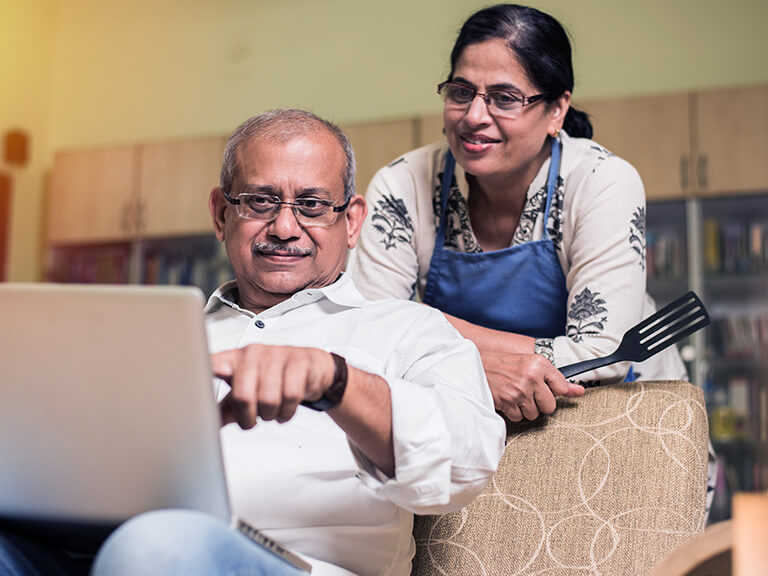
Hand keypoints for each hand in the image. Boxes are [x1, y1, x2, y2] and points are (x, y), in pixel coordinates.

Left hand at [211, 344, 335, 428]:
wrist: (310, 367)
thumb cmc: (273, 378)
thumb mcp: (247, 392)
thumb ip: (227, 408)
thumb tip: (208, 425)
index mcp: (234, 359)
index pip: (213, 362)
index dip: (203, 370)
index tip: (193, 381)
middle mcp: (252, 353)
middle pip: (242, 395)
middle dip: (249, 416)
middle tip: (253, 419)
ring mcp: (276, 354)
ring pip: (269, 399)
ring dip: (271, 415)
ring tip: (272, 410)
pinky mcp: (298, 361)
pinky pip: (290, 396)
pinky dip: (287, 411)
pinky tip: (286, 408)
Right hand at [481, 351, 583, 421]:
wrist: (475, 364)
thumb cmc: (504, 365)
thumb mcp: (531, 364)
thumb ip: (556, 379)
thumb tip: (579, 391)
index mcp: (540, 363)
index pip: (562, 388)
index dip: (552, 391)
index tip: (543, 388)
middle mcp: (532, 376)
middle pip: (550, 406)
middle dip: (539, 403)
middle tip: (527, 392)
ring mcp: (520, 390)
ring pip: (534, 414)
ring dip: (524, 408)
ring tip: (514, 395)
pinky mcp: (508, 402)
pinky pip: (518, 417)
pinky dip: (512, 412)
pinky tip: (507, 400)